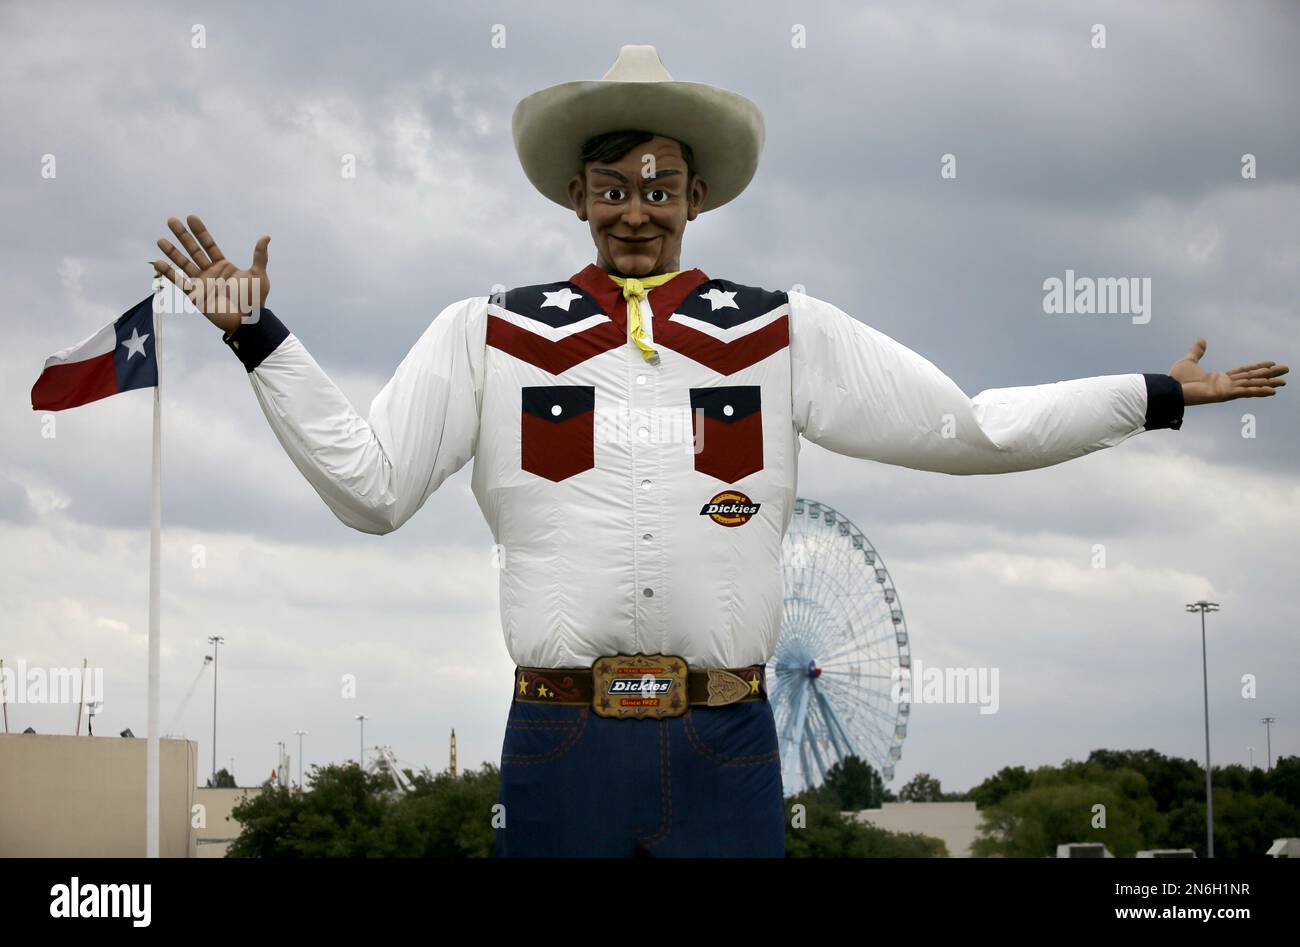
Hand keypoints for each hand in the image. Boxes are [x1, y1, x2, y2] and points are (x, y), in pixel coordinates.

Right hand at [151, 215, 270, 334]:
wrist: (248, 321)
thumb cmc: (254, 300)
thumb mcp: (259, 275)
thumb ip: (259, 256)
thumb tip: (266, 237)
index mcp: (223, 266)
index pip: (208, 244)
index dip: (200, 231)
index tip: (191, 217)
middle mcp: (210, 272)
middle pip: (193, 250)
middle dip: (183, 235)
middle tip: (171, 220)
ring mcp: (201, 283)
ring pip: (183, 263)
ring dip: (172, 252)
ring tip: (160, 239)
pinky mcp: (195, 295)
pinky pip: (180, 282)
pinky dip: (169, 273)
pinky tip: (158, 262)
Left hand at [1169, 338, 1287, 405]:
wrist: (1171, 389)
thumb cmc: (1177, 379)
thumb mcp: (1189, 361)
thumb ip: (1197, 351)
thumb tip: (1201, 339)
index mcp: (1220, 378)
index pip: (1243, 372)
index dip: (1258, 367)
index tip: (1271, 364)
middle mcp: (1226, 384)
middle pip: (1253, 377)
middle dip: (1269, 374)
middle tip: (1286, 370)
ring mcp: (1227, 390)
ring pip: (1252, 384)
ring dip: (1269, 383)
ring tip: (1284, 381)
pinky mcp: (1225, 394)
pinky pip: (1245, 392)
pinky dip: (1259, 391)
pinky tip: (1272, 391)